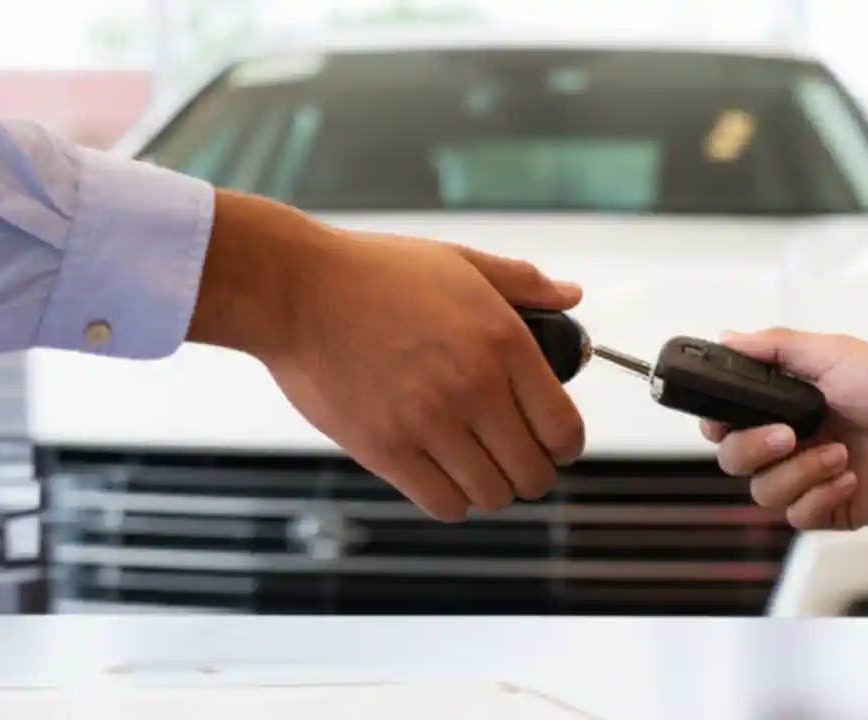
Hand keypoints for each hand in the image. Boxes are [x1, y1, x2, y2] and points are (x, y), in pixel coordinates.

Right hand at [189, 191, 584, 520]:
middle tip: (513, 461)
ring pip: (491, 496)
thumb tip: (571, 297)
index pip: (563, 427)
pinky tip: (441, 476)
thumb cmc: (375, 273)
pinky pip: (443, 505)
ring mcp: (429, 423)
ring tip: (475, 468)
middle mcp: (474, 387)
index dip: (565, 447)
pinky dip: (450, 500)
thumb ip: (522, 283)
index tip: (554, 446)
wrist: (297, 291)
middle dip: (531, 473)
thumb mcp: (459, 261)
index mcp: (502, 341)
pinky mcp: (385, 450)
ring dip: (490, 489)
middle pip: (533, 473)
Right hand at [699, 328, 867, 529]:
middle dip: (752, 448)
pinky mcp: (830, 508)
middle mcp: (791, 442)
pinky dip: (820, 494)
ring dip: (797, 472)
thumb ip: (776, 347)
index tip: (721, 420)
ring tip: (838, 454)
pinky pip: (798, 514)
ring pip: (762, 491)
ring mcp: (809, 477)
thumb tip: (728, 338)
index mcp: (785, 405)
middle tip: (788, 434)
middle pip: (734, 459)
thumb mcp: (834, 352)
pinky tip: (851, 476)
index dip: (717, 423)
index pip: (728, 421)